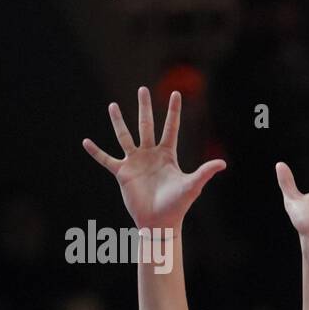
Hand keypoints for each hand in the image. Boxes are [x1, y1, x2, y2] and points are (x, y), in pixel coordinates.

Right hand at [83, 87, 225, 228]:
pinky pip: (106, 159)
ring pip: (125, 137)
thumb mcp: (192, 186)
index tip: (175, 93)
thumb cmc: (178, 205)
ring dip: (118, 122)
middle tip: (142, 89)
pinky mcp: (123, 173)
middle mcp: (150, 154)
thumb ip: (204, 172)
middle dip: (144, 108)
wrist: (160, 221)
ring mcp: (135, 162)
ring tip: (112, 105)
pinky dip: (96, 152)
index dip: (173, 111)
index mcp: (167, 155)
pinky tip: (85, 142)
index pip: (171, 128)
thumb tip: (223, 163)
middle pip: (146, 126)